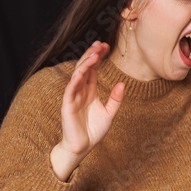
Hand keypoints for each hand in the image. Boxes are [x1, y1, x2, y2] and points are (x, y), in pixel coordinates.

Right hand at [50, 41, 124, 180]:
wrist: (82, 146)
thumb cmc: (94, 130)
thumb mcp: (110, 113)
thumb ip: (116, 99)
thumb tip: (122, 84)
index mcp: (90, 90)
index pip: (94, 69)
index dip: (99, 57)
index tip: (107, 46)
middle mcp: (81, 90)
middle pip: (85, 68)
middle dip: (92, 55)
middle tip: (100, 44)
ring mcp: (73, 96)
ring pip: (78, 75)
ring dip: (85, 63)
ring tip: (94, 53)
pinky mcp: (67, 105)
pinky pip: (71, 89)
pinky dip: (76, 79)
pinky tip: (82, 70)